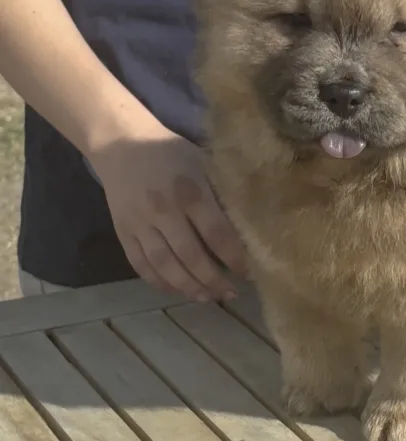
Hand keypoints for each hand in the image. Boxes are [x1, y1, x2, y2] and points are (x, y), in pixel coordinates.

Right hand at [88, 123, 248, 302]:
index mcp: (190, 192)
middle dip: (213, 280)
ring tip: (207, 298)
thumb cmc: (171, 152)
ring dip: (188, 287)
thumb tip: (250, 222)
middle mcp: (164, 211)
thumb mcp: (203, 162)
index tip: (249, 273)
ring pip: (165, 265)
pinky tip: (176, 290)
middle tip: (231, 294)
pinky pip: (140, 264)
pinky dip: (159, 282)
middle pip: (191, 256)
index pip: (216, 233)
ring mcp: (140, 224)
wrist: (121, 142)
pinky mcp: (123, 231)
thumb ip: (221, 191)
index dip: (234, 257)